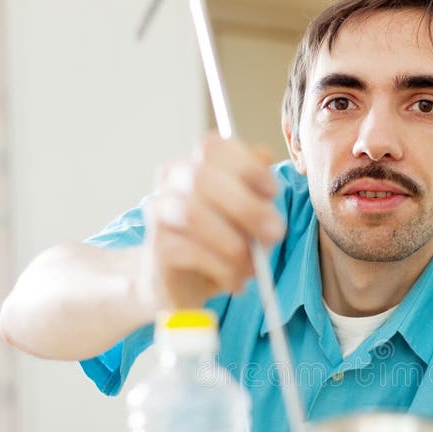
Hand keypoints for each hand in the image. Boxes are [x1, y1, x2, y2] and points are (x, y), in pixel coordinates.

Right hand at [136, 133, 284, 312]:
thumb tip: (265, 158)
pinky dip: (222, 268)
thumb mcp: (243, 214)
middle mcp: (170, 183)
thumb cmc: (216, 243)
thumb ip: (254, 185)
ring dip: (233, 241)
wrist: (180, 284)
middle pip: (202, 178)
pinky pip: (190, 251)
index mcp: (194, 165)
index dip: (245, 164)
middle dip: (245, 206)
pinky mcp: (157, 249)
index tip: (273, 191)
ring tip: (253, 265)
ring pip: (193, 214)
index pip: (213, 146)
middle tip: (275, 233)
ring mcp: (160, 214)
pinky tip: (236, 281)